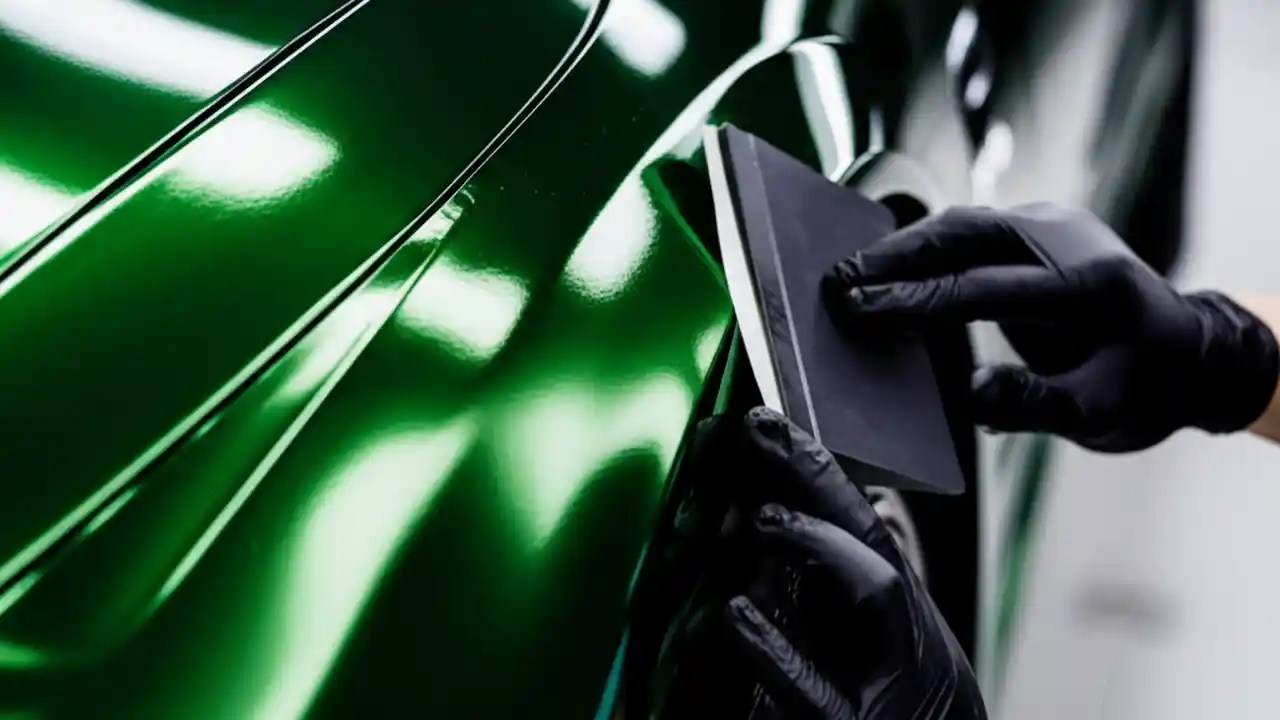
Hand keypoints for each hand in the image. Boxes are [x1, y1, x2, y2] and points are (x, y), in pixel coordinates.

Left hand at [725, 407, 985, 718]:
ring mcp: (890, 684)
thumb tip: (865, 515)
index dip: (820, 470)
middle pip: (874, 535)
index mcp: (904, 619)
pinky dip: (779, 651)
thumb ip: (865, 592)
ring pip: (879, 592)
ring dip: (824, 543)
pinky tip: (739, 616)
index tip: (770, 423)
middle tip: (762, 431)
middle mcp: (909, 639)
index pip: (866, 525)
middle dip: (821, 478)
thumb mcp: (897, 655)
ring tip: (765, 516)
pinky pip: (817, 692)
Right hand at [822, 204, 1279, 451]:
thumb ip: (1033, 404)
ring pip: (962, 222)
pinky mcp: (1038, 229)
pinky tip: (891, 264)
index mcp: (1088, 286)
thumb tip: (970, 392)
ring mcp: (1053, 226)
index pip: (981, 286)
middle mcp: (1068, 240)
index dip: (913, 301)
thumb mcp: (1097, 415)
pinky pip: (972, 227)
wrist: (1187, 354)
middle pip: (963, 232)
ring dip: (904, 246)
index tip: (858, 311)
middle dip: (893, 257)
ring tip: (852, 272)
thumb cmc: (1143, 389)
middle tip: (838, 280)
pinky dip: (926, 245)